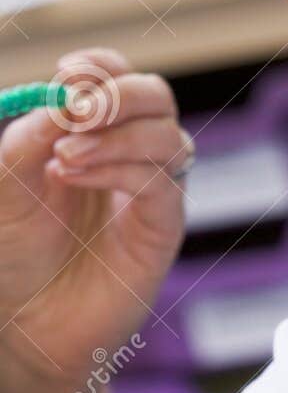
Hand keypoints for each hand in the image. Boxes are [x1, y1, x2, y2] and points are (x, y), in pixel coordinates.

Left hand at [0, 48, 188, 387]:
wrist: (26, 324)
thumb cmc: (14, 253)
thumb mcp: (6, 183)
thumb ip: (29, 137)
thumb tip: (62, 99)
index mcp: (96, 135)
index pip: (117, 78)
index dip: (100, 67)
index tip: (67, 73)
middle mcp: (131, 157)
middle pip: (156, 97)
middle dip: (119, 93)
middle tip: (77, 109)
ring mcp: (152, 193)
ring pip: (167, 136)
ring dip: (116, 135)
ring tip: (63, 157)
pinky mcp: (163, 230)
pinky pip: (161, 184)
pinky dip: (119, 169)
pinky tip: (75, 176)